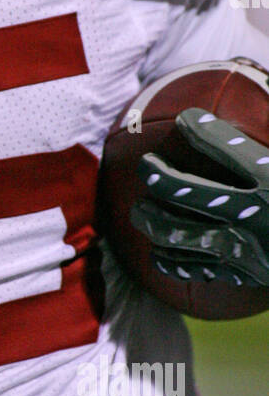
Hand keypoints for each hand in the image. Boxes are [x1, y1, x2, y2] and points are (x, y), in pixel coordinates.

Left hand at [131, 107, 268, 285]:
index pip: (228, 147)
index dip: (200, 130)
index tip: (186, 119)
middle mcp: (257, 216)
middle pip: (188, 192)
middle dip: (158, 175)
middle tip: (145, 165)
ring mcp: (246, 251)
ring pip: (180, 234)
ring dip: (153, 220)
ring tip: (139, 210)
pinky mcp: (244, 276)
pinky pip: (195, 269)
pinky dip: (171, 260)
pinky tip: (160, 253)